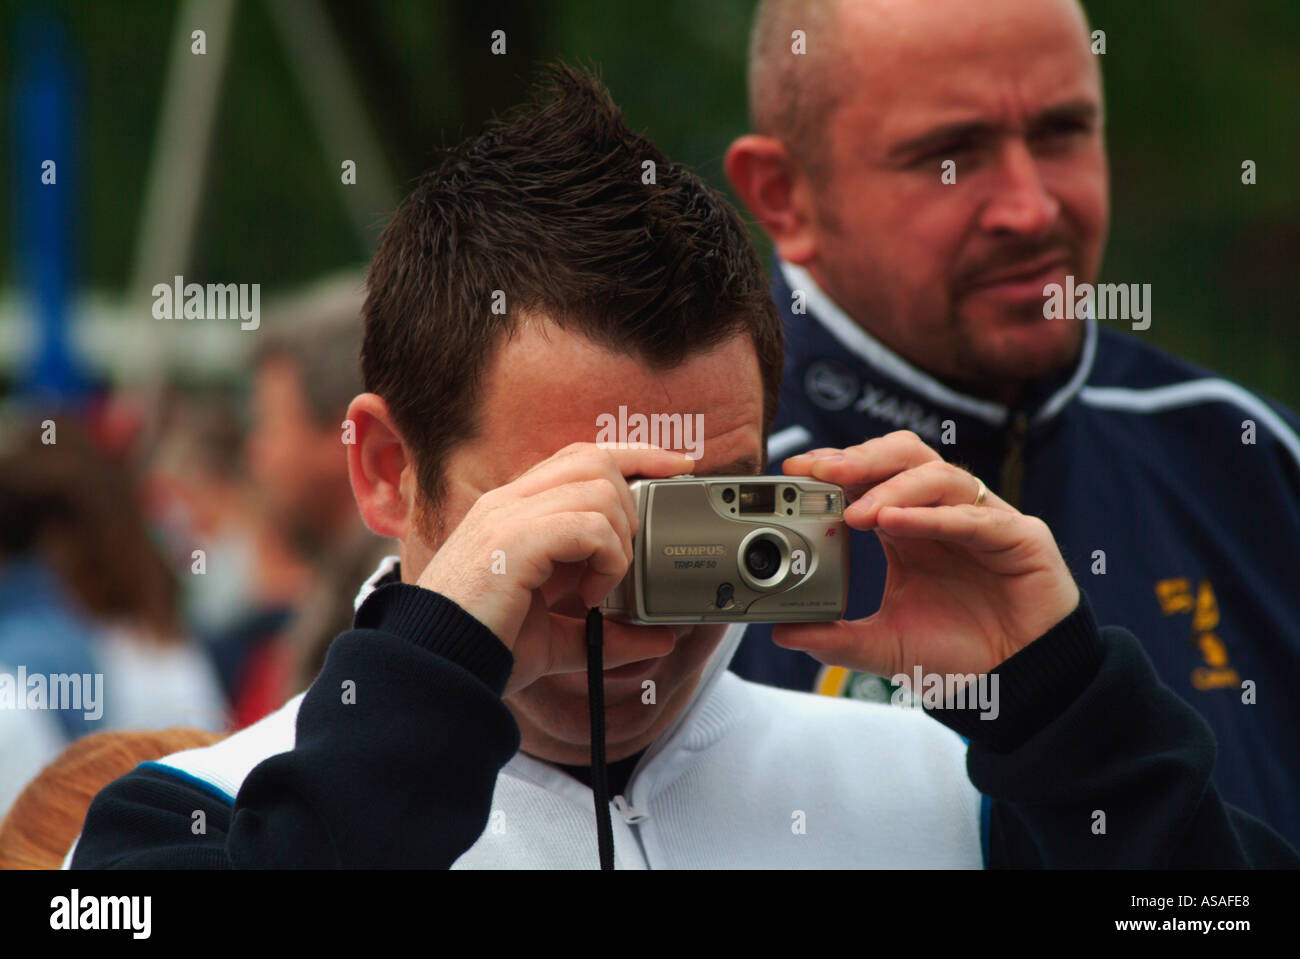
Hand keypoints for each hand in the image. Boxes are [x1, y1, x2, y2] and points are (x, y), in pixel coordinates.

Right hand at [414, 443, 693, 693]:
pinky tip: (587, 598)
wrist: (437, 669)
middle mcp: (509, 502)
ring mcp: (508, 516)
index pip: (581, 455)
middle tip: (618, 566)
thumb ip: (607, 633)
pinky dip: (605, 561)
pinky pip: (588, 526)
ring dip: (617, 541)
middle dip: (630, 507)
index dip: (636, 455)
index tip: (678, 467)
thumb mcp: (558, 638)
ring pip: (600, 488)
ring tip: (598, 589)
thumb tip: (661, 638)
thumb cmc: (485, 648)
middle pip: (596, 459)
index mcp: (514, 510)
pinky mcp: (513, 541)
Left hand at [774, 431, 1078, 678]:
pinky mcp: (1019, 537)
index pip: (871, 476)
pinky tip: (896, 523)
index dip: (836, 466)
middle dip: (860, 459)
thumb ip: (837, 639)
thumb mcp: (884, 646)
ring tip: (857, 513)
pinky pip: (976, 516)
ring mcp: (983, 520)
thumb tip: (783, 632)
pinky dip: (932, 516)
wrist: (1018, 685)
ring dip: (893, 489)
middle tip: (820, 473)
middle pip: (904, 456)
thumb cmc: (959, 657)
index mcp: (909, 528)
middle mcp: (944, 514)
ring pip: (939, 475)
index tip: (797, 469)